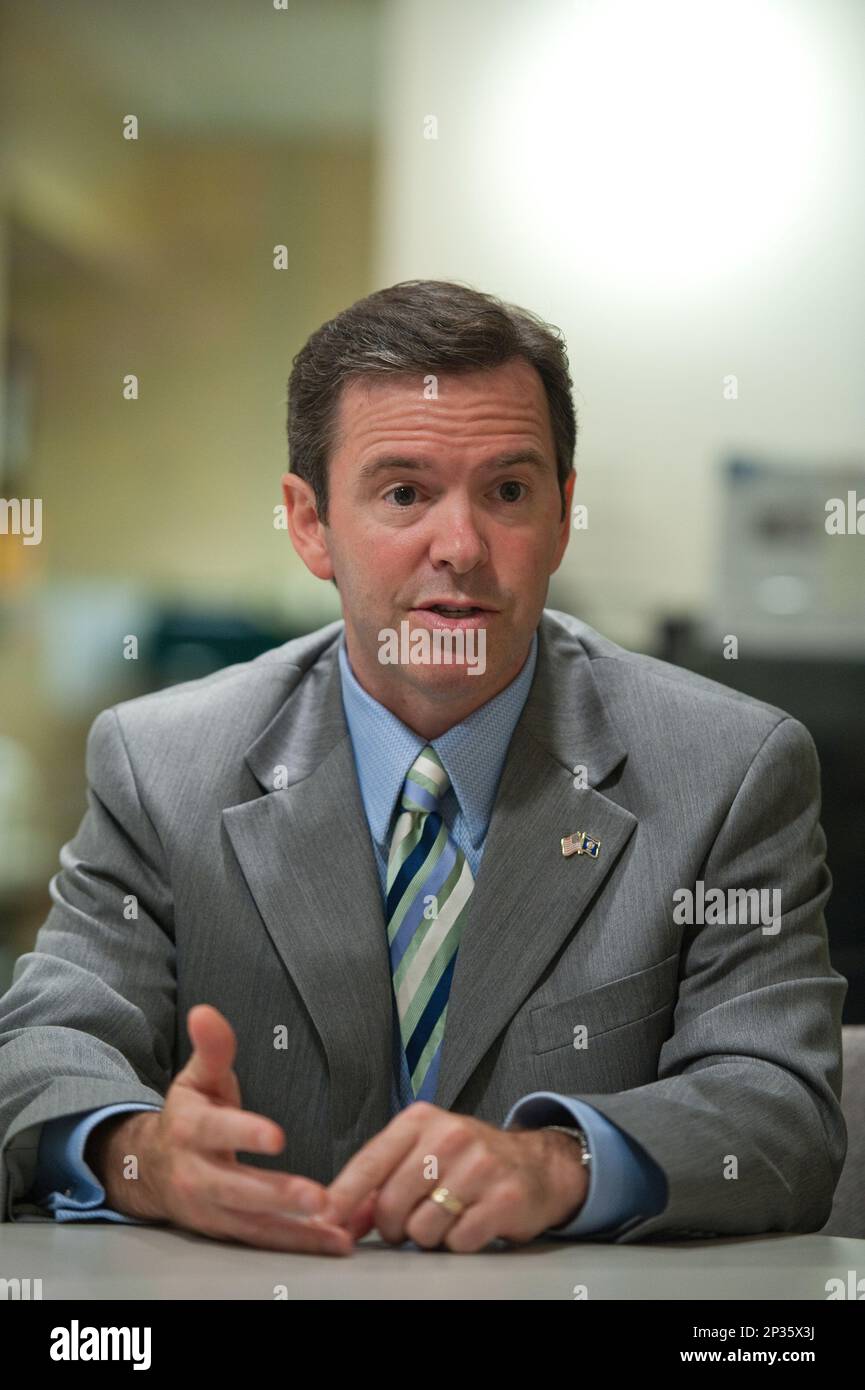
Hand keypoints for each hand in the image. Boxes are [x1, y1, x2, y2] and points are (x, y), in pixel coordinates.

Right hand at [87, 1004, 373, 1254]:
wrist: (150, 1170)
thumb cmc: (188, 1116)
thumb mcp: (197, 1078)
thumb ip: (212, 1048)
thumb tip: (206, 1012)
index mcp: (189, 1130)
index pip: (216, 1130)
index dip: (245, 1133)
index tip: (277, 1137)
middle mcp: (196, 1175)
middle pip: (236, 1189)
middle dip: (277, 1195)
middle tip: (318, 1197)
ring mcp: (211, 1209)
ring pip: (253, 1224)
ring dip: (295, 1229)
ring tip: (334, 1228)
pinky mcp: (226, 1231)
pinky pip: (264, 1241)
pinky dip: (300, 1243)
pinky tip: (335, 1241)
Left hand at [324, 1101, 588, 1251]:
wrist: (535, 1165)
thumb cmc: (468, 1161)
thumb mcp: (421, 1155)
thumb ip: (378, 1182)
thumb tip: (336, 1217)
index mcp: (421, 1120)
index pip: (369, 1162)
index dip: (341, 1198)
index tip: (322, 1220)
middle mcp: (450, 1136)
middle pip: (390, 1205)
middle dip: (395, 1226)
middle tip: (415, 1218)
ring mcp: (480, 1165)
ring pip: (422, 1229)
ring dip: (429, 1236)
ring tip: (448, 1216)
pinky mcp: (504, 1198)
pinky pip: (457, 1242)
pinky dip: (459, 1243)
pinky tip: (471, 1222)